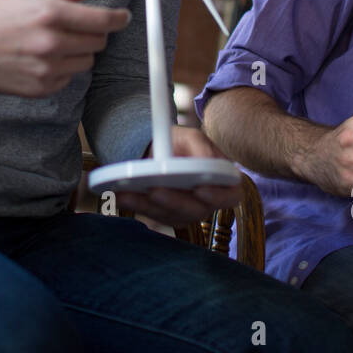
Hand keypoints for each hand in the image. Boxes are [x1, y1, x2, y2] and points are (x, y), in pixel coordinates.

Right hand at [0, 0, 129, 96]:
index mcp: (50, 13)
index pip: (101, 20)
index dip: (117, 18)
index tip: (123, 17)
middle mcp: (50, 43)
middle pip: (98, 42)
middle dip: (92, 33)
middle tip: (74, 27)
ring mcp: (46, 68)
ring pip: (87, 62)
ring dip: (78, 52)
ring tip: (54, 43)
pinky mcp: (42, 87)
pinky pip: (69, 78)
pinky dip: (62, 69)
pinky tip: (43, 59)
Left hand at [115, 127, 242, 226]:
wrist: (159, 151)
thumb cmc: (181, 144)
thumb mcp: (192, 137)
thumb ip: (201, 146)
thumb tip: (205, 159)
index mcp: (222, 181)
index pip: (230, 196)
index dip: (218, 196)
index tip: (199, 189)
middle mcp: (206, 201)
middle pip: (197, 210)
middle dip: (175, 201)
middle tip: (156, 190)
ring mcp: (186, 211)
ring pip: (171, 215)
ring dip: (150, 205)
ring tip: (130, 191)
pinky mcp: (166, 215)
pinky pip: (152, 215)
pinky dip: (136, 205)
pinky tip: (122, 195)